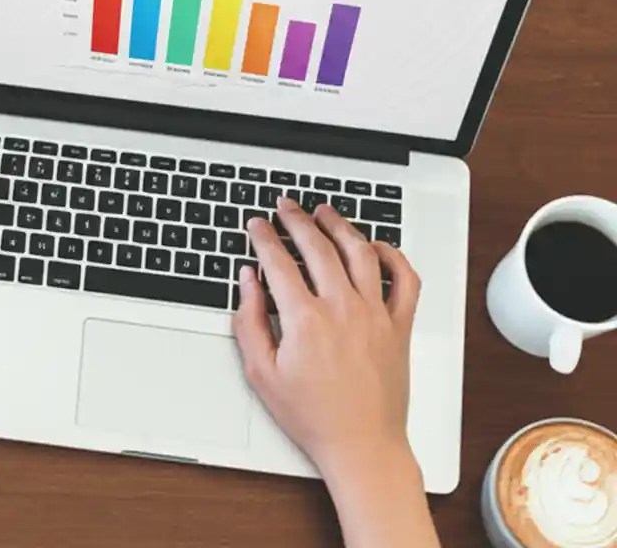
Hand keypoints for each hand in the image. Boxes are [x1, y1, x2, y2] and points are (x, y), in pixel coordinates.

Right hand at [232, 198, 438, 547]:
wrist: (360, 444)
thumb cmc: (312, 415)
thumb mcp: (261, 373)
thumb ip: (249, 321)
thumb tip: (248, 282)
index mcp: (304, 320)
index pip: (279, 261)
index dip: (264, 237)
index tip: (256, 225)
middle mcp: (342, 309)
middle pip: (318, 246)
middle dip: (297, 219)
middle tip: (286, 206)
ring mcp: (375, 314)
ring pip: (360, 252)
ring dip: (340, 225)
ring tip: (326, 212)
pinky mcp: (399, 326)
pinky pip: (404, 280)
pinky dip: (393, 256)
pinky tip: (377, 245)